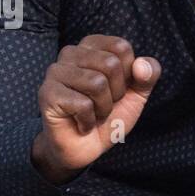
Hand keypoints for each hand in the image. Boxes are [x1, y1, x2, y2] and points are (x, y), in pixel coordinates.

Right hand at [32, 35, 160, 184]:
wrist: (83, 149)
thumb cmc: (106, 117)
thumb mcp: (135, 96)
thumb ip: (147, 76)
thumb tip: (142, 64)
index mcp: (91, 46)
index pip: (121, 47)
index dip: (128, 75)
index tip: (114, 89)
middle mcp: (70, 53)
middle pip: (110, 64)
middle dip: (115, 94)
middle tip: (102, 105)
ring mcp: (55, 72)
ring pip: (97, 83)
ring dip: (103, 109)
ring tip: (92, 114)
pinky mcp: (47, 94)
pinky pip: (83, 104)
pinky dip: (89, 121)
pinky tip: (80, 124)